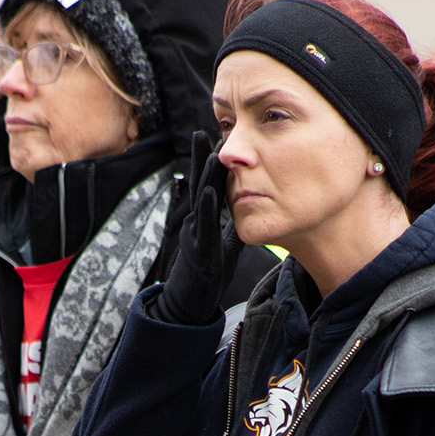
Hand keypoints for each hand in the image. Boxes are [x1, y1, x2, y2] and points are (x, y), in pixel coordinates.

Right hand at [150, 129, 243, 326]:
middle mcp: (195, 222)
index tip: (217, 138)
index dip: (211, 163)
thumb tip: (246, 213)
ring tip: (211, 153)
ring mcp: (194, 234)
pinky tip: (210, 191)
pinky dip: (206, 207)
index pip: (207, 185)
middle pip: (198, 184)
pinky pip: (203, 225)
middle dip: (200, 158)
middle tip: (203, 132)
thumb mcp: (224, 247)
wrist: (188, 304)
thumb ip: (232, 229)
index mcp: (202, 220)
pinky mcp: (198, 249)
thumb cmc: (205, 276)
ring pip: (200, 200)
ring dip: (204, 176)